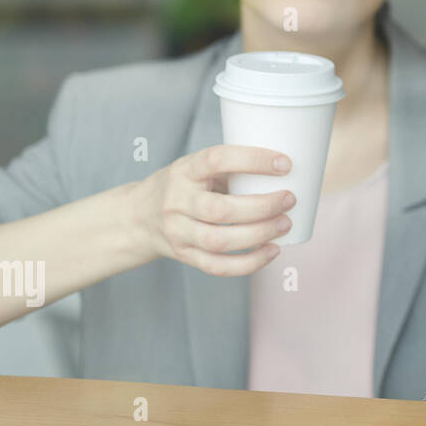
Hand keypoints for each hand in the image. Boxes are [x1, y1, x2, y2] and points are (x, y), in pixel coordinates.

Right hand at [126, 144, 296, 275]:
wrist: (137, 217)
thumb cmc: (182, 186)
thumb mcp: (196, 167)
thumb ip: (230, 170)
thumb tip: (286, 172)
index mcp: (184, 170)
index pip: (217, 159)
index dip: (253, 160)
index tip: (285, 164)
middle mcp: (177, 201)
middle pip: (221, 210)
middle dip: (262, 206)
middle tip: (289, 199)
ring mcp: (178, 232)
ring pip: (220, 241)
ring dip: (259, 235)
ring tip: (285, 224)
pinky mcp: (184, 256)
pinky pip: (218, 266)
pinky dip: (249, 263)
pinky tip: (272, 251)